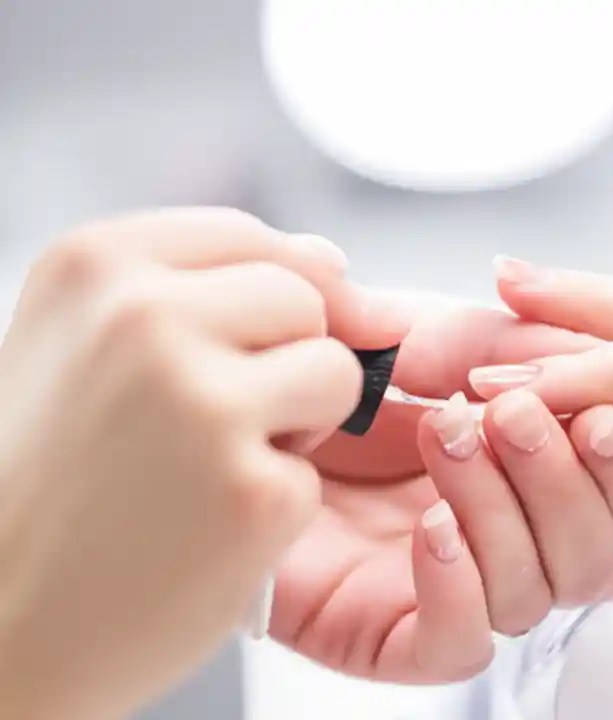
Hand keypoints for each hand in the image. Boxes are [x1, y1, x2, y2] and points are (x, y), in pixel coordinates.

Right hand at [0, 209, 404, 719]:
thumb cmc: (43, 483)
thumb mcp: (81, 345)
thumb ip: (198, 289)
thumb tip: (333, 259)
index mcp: (96, 263)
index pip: (250, 238)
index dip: (266, 300)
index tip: (227, 352)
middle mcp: (144, 316)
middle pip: (304, 299)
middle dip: (284, 362)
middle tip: (202, 427)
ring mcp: (200, 403)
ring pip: (336, 374)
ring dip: (297, 428)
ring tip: (206, 470)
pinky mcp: (248, 492)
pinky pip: (316, 473)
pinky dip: (275, 509)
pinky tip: (199, 531)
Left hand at [267, 296, 612, 682]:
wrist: (217, 441)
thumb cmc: (320, 398)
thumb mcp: (409, 340)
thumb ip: (491, 335)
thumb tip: (564, 334)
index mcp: (525, 475)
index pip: (609, 485)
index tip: (590, 403)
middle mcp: (505, 542)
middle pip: (592, 548)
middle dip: (560, 476)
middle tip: (506, 414)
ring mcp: (456, 596)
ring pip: (538, 593)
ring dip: (504, 512)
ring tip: (446, 442)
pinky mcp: (396, 641)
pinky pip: (462, 644)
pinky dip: (461, 587)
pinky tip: (429, 529)